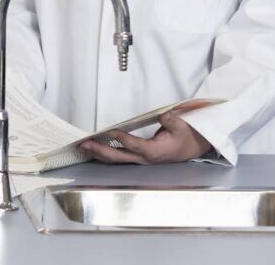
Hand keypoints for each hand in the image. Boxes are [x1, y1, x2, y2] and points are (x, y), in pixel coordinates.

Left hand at [77, 112, 212, 164]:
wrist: (192, 148)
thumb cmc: (186, 137)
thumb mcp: (182, 126)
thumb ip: (171, 120)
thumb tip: (162, 114)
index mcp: (156, 151)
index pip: (136, 146)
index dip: (123, 138)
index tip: (109, 131)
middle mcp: (145, 159)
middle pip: (120, 156)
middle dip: (100, 150)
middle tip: (84, 144)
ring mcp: (140, 160)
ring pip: (117, 160)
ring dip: (99, 153)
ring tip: (83, 147)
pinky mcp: (138, 158)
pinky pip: (119, 158)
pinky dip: (105, 154)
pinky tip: (93, 150)